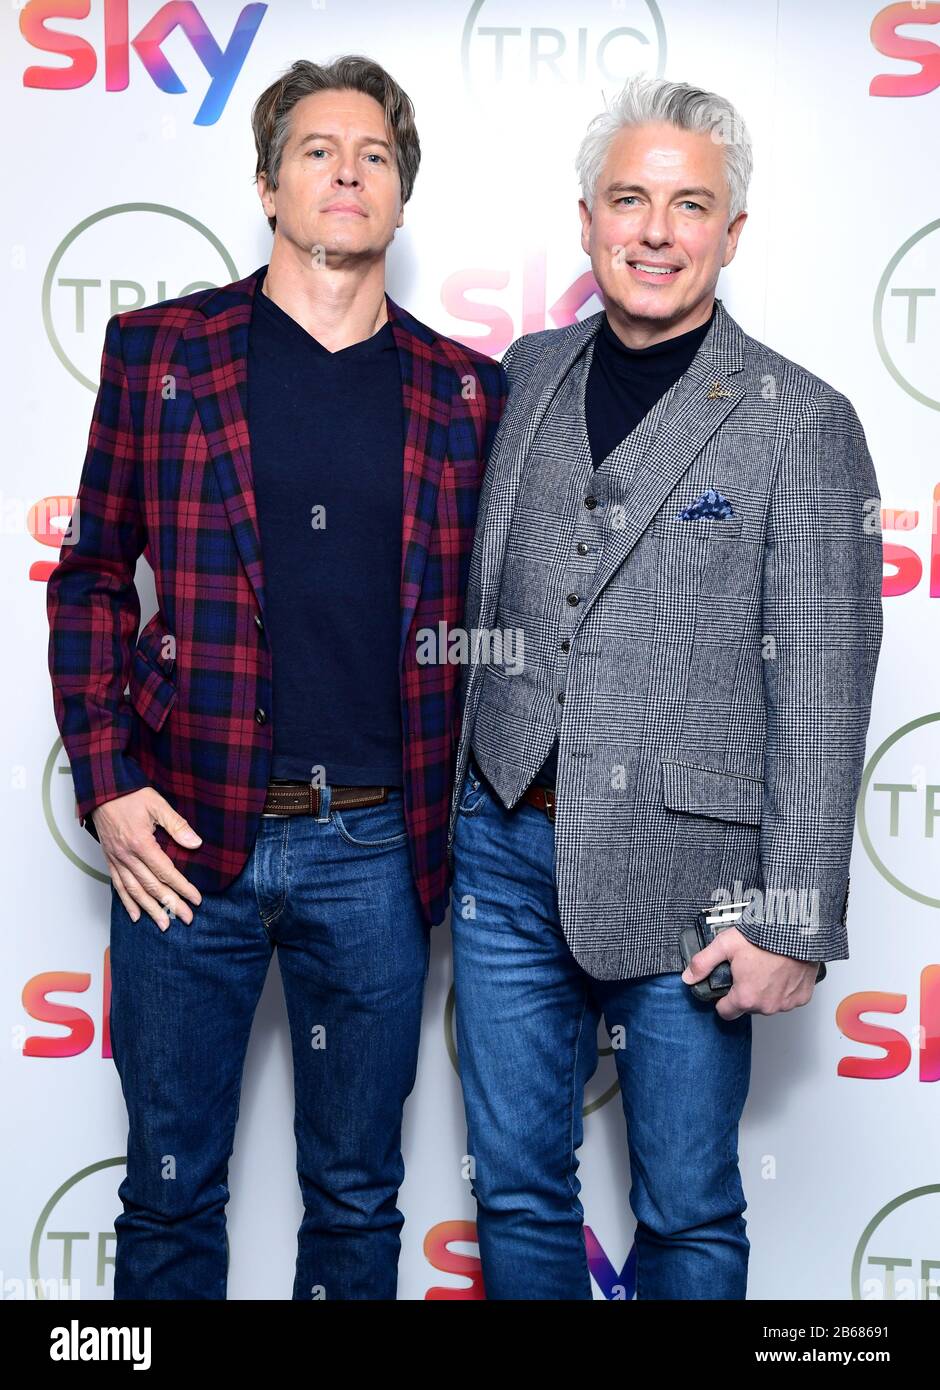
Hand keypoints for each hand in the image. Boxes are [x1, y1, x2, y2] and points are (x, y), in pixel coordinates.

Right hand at [91, 788, 202, 930]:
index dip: (182, 887)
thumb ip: (177, 825)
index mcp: (141, 843)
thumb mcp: (157, 805)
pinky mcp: (109, 860)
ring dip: (150, 909)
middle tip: (186, 918)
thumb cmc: (130, 795)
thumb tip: (195, 843)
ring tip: (164, 924)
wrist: (102, 791)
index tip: (196, 900)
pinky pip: (118, 886)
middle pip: (152, 886)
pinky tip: (136, 915)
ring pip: (134, 891)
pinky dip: (127, 902)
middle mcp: (127, 856)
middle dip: (171, 904)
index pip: (166, 872)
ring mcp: (116, 860)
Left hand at [680, 927, 820, 1020]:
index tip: (726, 987)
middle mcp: (767, 1006)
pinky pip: (788, 998)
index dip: (723, 1000)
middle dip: (746, 992)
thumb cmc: (765, 937)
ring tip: (765, 968)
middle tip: (747, 970)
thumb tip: (688, 977)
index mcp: (746, 998)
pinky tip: (781, 971)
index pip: (726, 1012)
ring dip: (765, 991)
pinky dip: (784, 988)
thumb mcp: (725, 944)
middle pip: (748, 1007)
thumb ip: (703, 963)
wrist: (797, 930)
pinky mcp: (802, 997)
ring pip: (768, 1003)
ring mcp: (786, 1003)